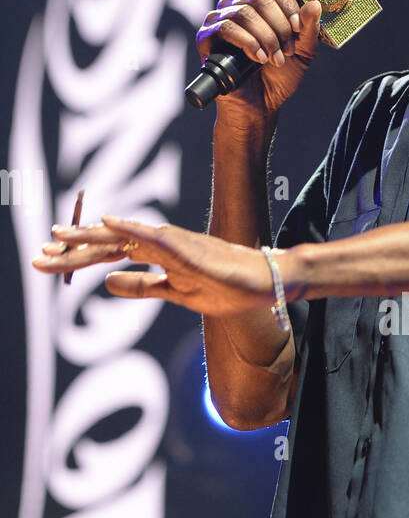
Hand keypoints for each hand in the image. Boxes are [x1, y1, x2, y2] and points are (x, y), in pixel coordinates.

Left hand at [31, 215, 304, 316]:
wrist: (261, 284)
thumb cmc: (225, 287)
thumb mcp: (175, 294)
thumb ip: (142, 287)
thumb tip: (106, 282)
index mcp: (155, 256)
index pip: (108, 254)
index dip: (76, 258)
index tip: (48, 261)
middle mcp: (158, 243)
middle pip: (107, 245)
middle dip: (72, 250)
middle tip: (38, 255)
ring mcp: (172, 243)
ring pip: (123, 238)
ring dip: (90, 236)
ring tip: (59, 236)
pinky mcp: (187, 248)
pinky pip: (153, 237)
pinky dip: (130, 228)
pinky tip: (107, 223)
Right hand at [196, 0, 322, 122]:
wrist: (261, 105)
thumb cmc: (279, 76)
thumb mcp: (303, 52)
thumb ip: (309, 28)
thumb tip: (314, 3)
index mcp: (259, 4)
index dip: (287, 4)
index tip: (298, 28)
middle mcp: (237, 6)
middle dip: (279, 26)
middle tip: (286, 50)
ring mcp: (220, 20)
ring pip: (244, 12)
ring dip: (265, 37)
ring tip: (274, 59)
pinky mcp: (207, 37)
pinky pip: (226, 27)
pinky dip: (247, 42)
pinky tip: (258, 58)